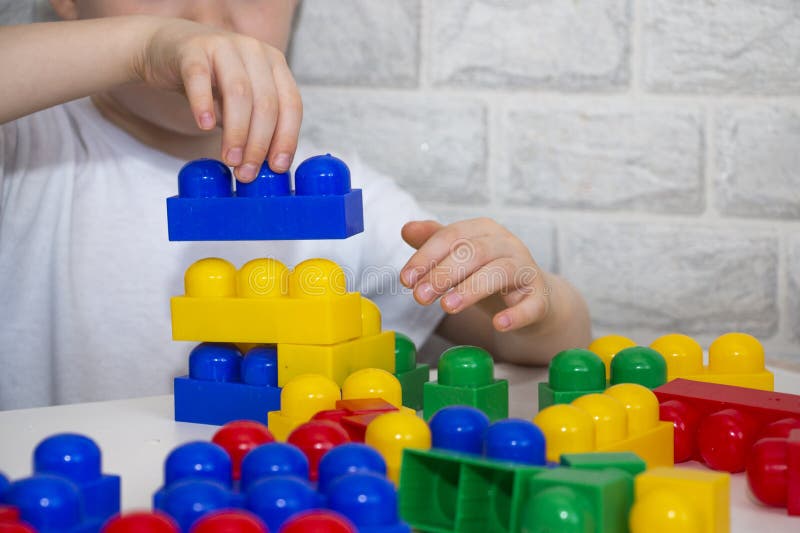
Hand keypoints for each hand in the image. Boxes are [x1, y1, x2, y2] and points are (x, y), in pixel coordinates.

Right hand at [136, 18, 301, 180]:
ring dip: (237, 131)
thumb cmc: (211, 82)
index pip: (291, 104)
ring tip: (230, 159)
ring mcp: (224, 46)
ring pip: (238, 92)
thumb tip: (264, 167)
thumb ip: (254, 127)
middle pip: (266, 102)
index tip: (277, 168)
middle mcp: (254, 51)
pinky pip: (199, 77)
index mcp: (275, 64)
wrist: (166, 49)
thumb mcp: (241, 104)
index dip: (287, 138)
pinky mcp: (191, 49)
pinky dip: (203, 104)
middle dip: (259, 143)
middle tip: (247, 172)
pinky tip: (204, 126)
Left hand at [400, 218, 549, 332]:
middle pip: (474, 252)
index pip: (452, 236)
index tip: (406, 279)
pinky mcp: (540, 298)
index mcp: (484, 230)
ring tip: (447, 307)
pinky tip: (498, 324)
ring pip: (500, 273)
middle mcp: (507, 244)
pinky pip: (531, 304)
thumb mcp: (459, 257)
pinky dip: (515, 314)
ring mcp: (526, 269)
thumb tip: (407, 229)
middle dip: (443, 274)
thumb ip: (434, 243)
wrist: (532, 297)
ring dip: (471, 289)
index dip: (426, 256)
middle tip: (419, 297)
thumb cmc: (488, 273)